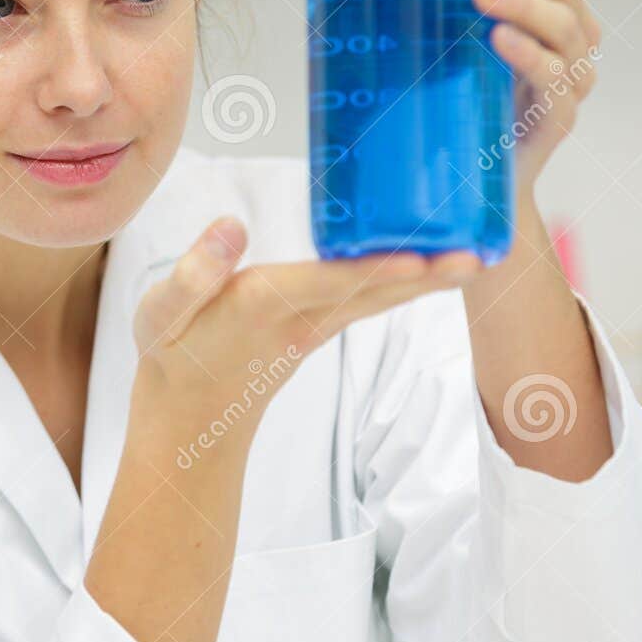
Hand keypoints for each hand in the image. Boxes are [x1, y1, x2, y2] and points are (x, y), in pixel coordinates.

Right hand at [130, 217, 478, 419]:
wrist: (191, 414)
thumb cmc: (175, 354)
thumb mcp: (161, 314)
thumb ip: (193, 274)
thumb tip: (230, 227)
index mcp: (262, 306)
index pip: (324, 284)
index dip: (371, 271)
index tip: (419, 261)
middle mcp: (300, 317)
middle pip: (371, 292)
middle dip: (425, 275)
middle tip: (480, 254)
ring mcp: (317, 326)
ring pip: (380, 299)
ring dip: (430, 280)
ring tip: (478, 255)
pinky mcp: (322, 327)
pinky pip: (372, 301)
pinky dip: (409, 283)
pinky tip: (438, 266)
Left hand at [470, 0, 603, 188]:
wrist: (466, 185)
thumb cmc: (452, 97)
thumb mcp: (426, 34)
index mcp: (543, 2)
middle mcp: (566, 32)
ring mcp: (567, 75)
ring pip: (563, 24)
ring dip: (523, 0)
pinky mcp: (556, 118)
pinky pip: (551, 80)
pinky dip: (528, 57)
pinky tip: (498, 42)